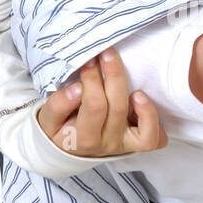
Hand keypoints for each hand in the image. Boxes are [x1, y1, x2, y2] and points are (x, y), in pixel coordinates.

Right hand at [35, 47, 168, 156]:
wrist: (65, 148)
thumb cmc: (57, 129)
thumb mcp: (47, 118)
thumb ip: (58, 104)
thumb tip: (77, 89)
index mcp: (83, 138)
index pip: (94, 105)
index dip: (92, 79)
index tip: (88, 59)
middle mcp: (107, 143)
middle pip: (118, 109)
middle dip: (113, 75)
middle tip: (106, 53)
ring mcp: (125, 144)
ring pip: (143, 130)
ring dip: (142, 104)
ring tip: (133, 87)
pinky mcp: (138, 143)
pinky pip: (156, 138)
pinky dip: (153, 119)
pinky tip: (141, 100)